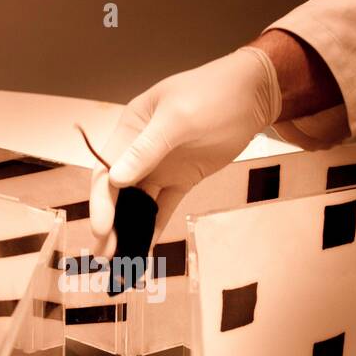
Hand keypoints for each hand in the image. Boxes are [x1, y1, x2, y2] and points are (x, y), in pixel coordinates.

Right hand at [88, 46, 280, 256]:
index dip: (101, 201)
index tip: (101, 228)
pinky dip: (153, 228)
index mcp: (130, 128)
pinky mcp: (181, 180)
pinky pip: (162, 208)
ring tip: (122, 261)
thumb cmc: (213, 94)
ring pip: (139, 204)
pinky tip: (145, 249)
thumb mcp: (178, 118)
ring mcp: (160, 167)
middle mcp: (139, 150)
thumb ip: (147, 149)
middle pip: (118, 192)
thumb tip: (115, 179)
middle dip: (111, 223)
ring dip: (129, 230)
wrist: (254, 95)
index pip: (106, 169)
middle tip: (105, 255)